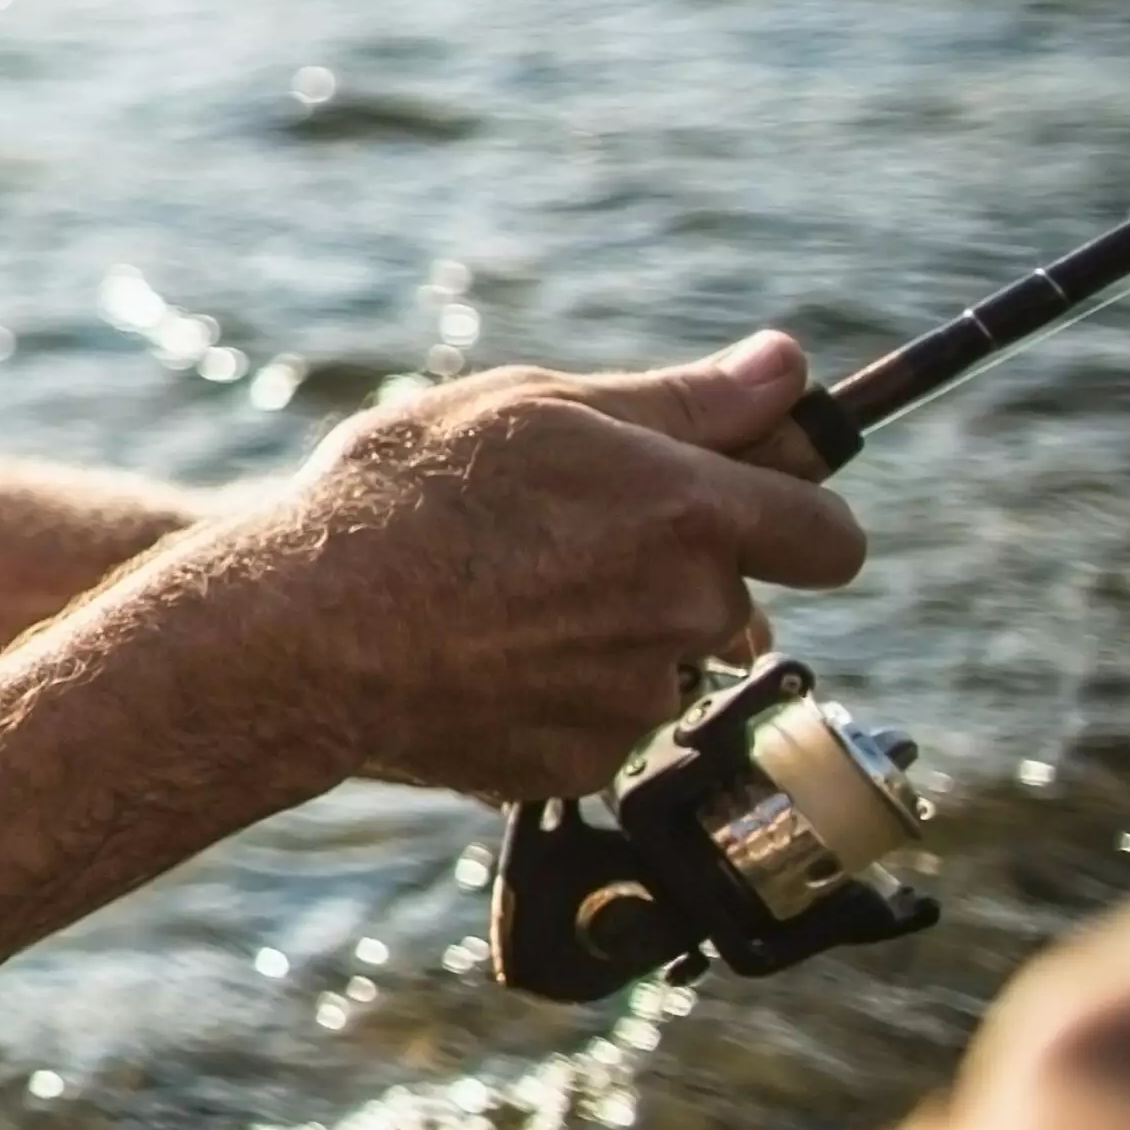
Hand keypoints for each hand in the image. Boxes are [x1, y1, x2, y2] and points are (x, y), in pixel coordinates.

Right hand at [256, 332, 870, 803]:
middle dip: (675, 572)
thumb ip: (683, 399)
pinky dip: (560, 696)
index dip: (797, 515)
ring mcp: (638, 699)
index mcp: (689, 513)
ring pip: (664, 663)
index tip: (753, 506)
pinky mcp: (586, 763)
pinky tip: (481, 658)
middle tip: (565, 542)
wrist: (300, 633)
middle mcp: (685, 612)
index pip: (829, 535)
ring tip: (505, 601)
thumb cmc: (402, 498)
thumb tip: (786, 365)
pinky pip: (604, 724)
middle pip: (734, 598)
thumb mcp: (535, 407)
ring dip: (616, 635)